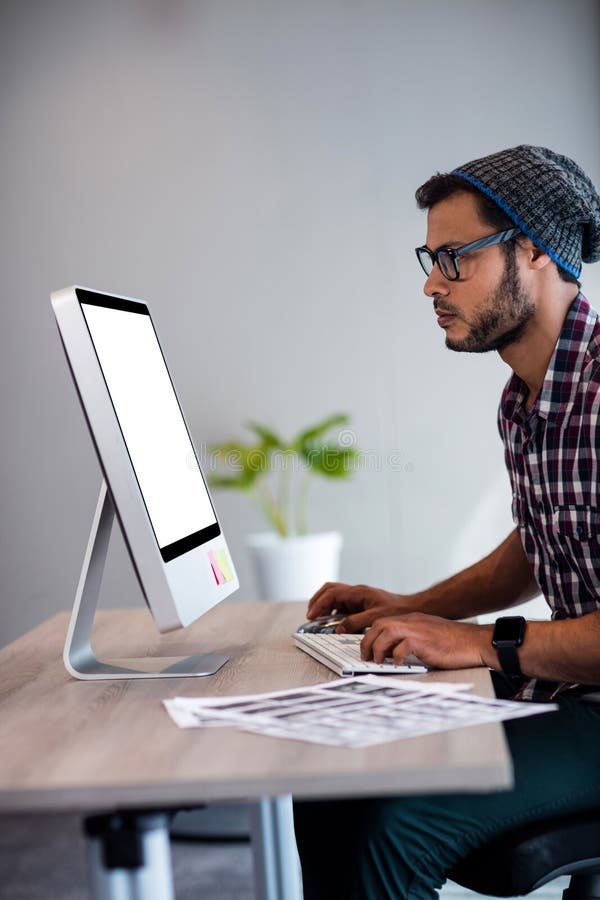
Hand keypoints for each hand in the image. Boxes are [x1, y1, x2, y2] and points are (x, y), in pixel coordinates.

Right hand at [307, 582, 417, 632]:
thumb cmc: (397, 610)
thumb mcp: (376, 618)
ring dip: (324, 605)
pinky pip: (341, 603)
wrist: (410, 607)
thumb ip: (356, 622)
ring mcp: (357, 596)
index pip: (332, 594)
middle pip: (329, 590)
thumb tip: (339, 628)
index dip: (319, 604)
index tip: (312, 615)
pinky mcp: (360, 602)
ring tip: (317, 618)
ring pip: (334, 595)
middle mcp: (356, 592)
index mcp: (358, 593)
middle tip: (310, 614)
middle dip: (317, 601)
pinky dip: (333, 610)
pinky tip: (333, 621)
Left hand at [360, 612, 490, 669]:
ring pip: (386, 632)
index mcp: (413, 620)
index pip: (383, 622)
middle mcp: (412, 621)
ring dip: (377, 648)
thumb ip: (413, 640)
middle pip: (379, 625)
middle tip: (366, 657)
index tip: (367, 649)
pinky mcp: (424, 641)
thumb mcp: (429, 636)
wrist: (475, 642)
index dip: (371, 635)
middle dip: (368, 642)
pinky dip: (395, 656)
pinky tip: (397, 664)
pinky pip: (401, 646)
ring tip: (377, 661)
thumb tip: (396, 654)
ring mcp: (418, 629)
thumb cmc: (456, 643)